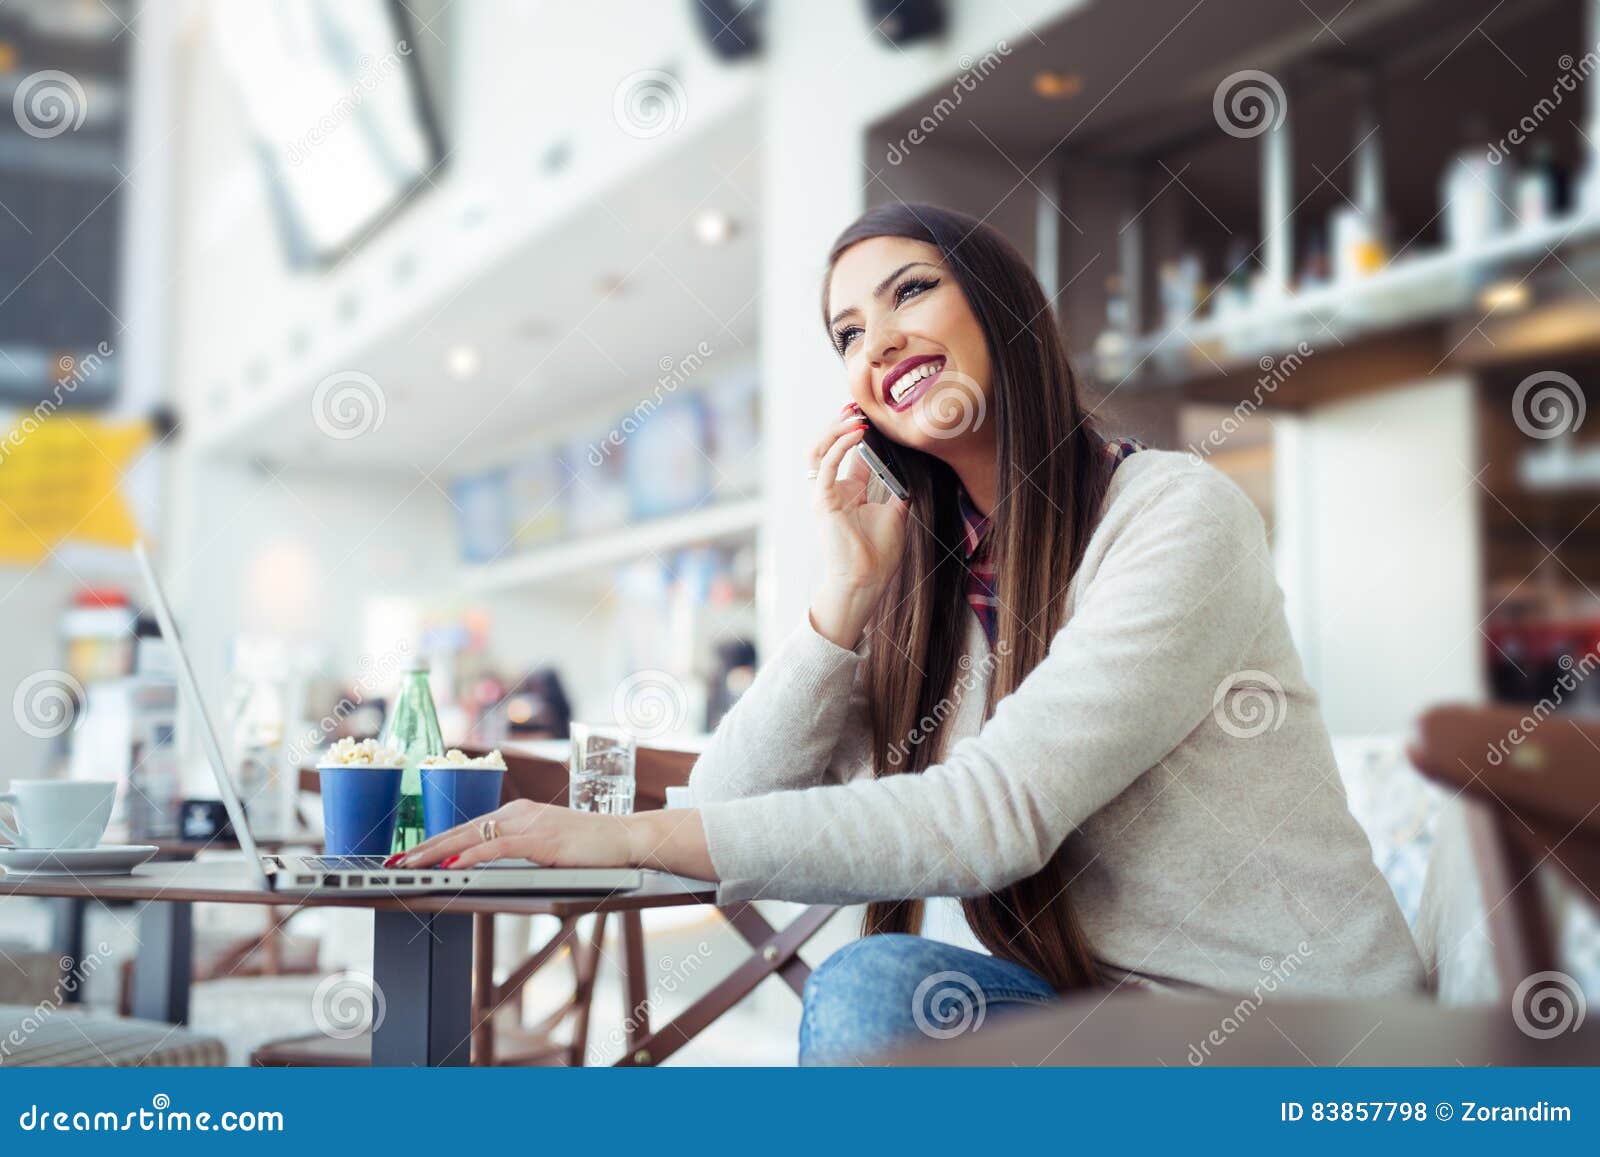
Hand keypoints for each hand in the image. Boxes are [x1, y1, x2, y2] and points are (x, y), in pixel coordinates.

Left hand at [391, 799, 628, 869]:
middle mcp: (517, 813)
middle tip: (392, 861)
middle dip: (423, 847)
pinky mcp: (542, 839)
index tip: (405, 855)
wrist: (625, 838)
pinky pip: (500, 847)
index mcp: (516, 814)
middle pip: (460, 829)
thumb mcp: (545, 846)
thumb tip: (484, 864)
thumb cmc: (589, 847)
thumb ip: (517, 851)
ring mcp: (529, 823)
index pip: (465, 828)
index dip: (432, 842)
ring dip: (437, 851)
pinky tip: (454, 864)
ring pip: (472, 835)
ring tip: (410, 863)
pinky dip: (474, 855)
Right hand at [808, 404, 910, 647]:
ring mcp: (825, 494)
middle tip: (858, 405)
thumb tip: (910, 471)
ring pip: (820, 450)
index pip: (849, 452)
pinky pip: (826, 464)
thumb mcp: (896, 514)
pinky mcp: (822, 500)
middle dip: (841, 423)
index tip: (872, 413)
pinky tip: (858, 432)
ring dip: (835, 429)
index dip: (858, 430)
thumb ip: (898, 491)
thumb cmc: (878, 555)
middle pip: (829, 445)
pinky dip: (841, 445)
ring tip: (855, 414)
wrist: (866, 579)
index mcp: (849, 492)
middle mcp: (833, 490)